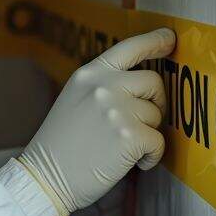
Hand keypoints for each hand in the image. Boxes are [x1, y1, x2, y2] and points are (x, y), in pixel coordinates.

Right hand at [15, 28, 174, 215]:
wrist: (46, 177)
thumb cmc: (61, 145)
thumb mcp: (75, 100)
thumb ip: (103, 87)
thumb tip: (142, 85)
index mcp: (89, 74)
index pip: (128, 48)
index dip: (154, 41)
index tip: (170, 38)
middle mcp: (104, 86)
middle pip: (153, 81)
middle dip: (156, 102)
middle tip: (143, 122)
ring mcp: (117, 109)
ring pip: (156, 115)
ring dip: (147, 133)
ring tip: (121, 148)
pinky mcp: (130, 135)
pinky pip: (158, 142)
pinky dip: (150, 156)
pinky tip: (131, 163)